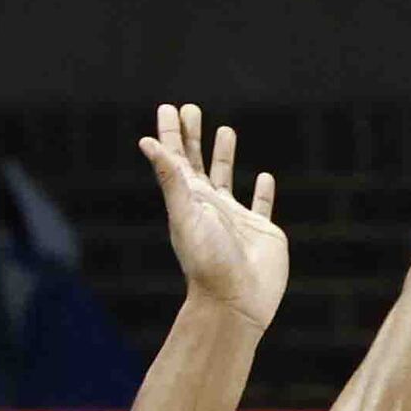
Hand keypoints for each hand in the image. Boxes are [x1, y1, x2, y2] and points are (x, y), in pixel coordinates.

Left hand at [143, 100, 287, 326]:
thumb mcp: (185, 215)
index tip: (169, 108)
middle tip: (190, 109)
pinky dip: (263, 193)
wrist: (236, 303)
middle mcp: (210, 206)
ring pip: (227, 178)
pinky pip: (261, 206)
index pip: (176, 160)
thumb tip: (147, 142)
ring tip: (225, 130)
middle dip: (193, 136)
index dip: (171, 134)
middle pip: (198, 163)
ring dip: (224, 156)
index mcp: (189, 201)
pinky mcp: (261, 232)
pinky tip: (264, 178)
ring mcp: (235, 219)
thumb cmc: (208, 262)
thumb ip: (170, 178)